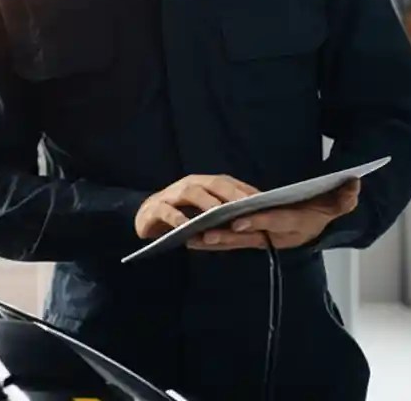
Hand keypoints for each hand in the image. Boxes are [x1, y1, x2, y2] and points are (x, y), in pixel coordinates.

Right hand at [135, 174, 260, 239]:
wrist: (146, 221)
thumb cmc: (181, 218)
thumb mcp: (204, 215)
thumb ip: (224, 215)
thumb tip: (255, 219)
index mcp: (202, 184)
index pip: (227, 182)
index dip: (244, 190)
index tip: (264, 200)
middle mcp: (187, 185)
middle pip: (211, 183)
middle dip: (229, 193)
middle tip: (245, 205)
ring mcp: (170, 195)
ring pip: (190, 193)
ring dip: (205, 202)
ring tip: (218, 213)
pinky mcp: (154, 209)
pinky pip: (166, 211)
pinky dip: (177, 217)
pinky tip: (187, 227)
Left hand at [187, 179, 360, 250]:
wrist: (315, 228)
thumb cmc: (323, 212)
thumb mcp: (338, 204)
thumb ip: (345, 197)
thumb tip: (354, 182)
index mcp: (293, 224)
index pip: (274, 222)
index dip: (258, 222)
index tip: (240, 221)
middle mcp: (274, 235)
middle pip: (248, 236)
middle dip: (225, 235)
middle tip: (203, 233)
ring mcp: (261, 239)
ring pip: (234, 241)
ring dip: (212, 240)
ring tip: (188, 238)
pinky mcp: (249, 239)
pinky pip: (228, 242)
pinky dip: (211, 241)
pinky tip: (191, 239)